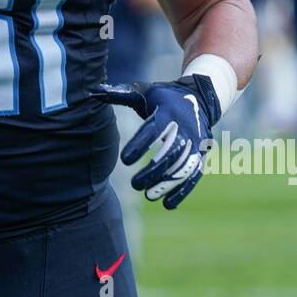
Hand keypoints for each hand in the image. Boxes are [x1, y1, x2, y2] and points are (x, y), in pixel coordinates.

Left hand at [88, 74, 220, 209]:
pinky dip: (182, 191)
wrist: (200, 97)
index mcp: (168, 113)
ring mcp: (196, 144)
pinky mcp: (202, 156)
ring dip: (167, 184)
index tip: (124, 160)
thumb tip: (94, 92)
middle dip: (154, 170)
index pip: (154, 130)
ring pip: (184, 167)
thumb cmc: (163, 97)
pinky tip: (168, 205)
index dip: (140, 145)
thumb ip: (121, 94)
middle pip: (171, 152)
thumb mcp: (144, 91)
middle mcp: (185, 129)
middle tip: (134, 185)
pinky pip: (194, 175)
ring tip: (148, 196)